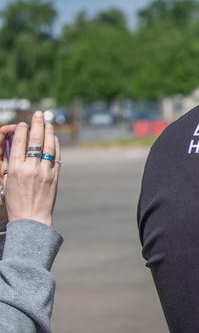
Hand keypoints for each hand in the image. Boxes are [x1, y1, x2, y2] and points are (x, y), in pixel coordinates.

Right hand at [1, 111, 60, 226]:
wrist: (31, 218)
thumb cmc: (15, 201)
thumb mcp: (7, 183)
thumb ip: (11, 166)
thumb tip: (16, 148)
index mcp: (15, 170)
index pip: (18, 144)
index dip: (21, 131)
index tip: (22, 123)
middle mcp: (30, 168)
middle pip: (35, 140)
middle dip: (36, 124)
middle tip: (38, 114)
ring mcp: (45, 171)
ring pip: (49, 146)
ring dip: (49, 132)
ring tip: (47, 122)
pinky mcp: (55, 175)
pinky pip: (56, 155)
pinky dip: (56, 145)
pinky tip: (54, 138)